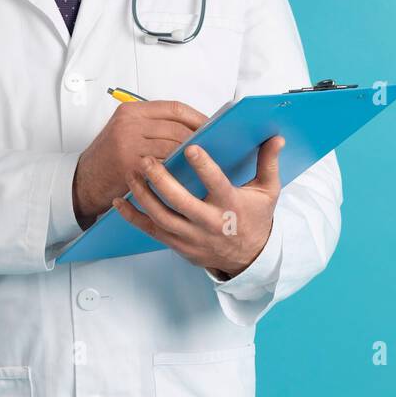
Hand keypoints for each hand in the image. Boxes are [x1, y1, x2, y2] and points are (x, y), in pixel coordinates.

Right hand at [73, 100, 207, 228]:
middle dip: (198, 140)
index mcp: (132, 111)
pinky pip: (163, 167)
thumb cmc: (110, 156)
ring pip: (173, 147)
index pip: (174, 108)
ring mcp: (128, 144)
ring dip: (190, 157)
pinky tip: (187, 176)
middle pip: (177, 128)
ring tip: (203, 163)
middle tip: (214, 149)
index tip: (211, 128)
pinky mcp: (130, 166)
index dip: (197, 118)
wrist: (84, 180)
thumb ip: (154, 125)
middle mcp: (129, 124)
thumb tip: (193, 127)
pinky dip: (177, 171)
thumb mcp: (127, 130)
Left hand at [112, 136, 284, 278]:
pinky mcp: (178, 245)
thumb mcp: (268, 192)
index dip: (204, 167)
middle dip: (161, 180)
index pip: (216, 184)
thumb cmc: (256, 219)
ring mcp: (191, 237)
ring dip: (143, 195)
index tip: (190, 147)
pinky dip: (132, 217)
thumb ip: (269, 163)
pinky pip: (151, 231)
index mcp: (231, 205)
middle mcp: (210, 223)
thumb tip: (276, 138)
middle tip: (147, 159)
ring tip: (132, 173)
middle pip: (180, 202)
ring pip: (161, 217)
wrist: (249, 258)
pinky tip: (120, 201)